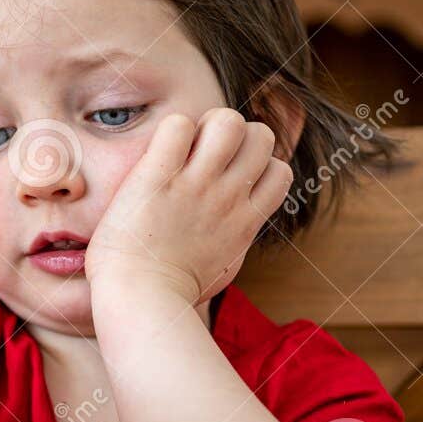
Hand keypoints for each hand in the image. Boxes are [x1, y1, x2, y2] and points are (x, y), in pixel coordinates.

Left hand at [85, 108, 292, 304]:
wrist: (143, 301)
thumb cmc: (173, 295)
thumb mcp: (221, 268)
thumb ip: (233, 242)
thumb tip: (236, 232)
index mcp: (245, 220)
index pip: (279, 170)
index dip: (256, 164)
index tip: (228, 177)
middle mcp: (228, 197)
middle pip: (261, 135)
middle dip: (236, 135)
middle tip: (204, 155)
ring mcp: (196, 184)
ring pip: (228, 120)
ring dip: (206, 125)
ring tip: (183, 148)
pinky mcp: (158, 176)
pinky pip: (178, 125)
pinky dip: (169, 131)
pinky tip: (157, 155)